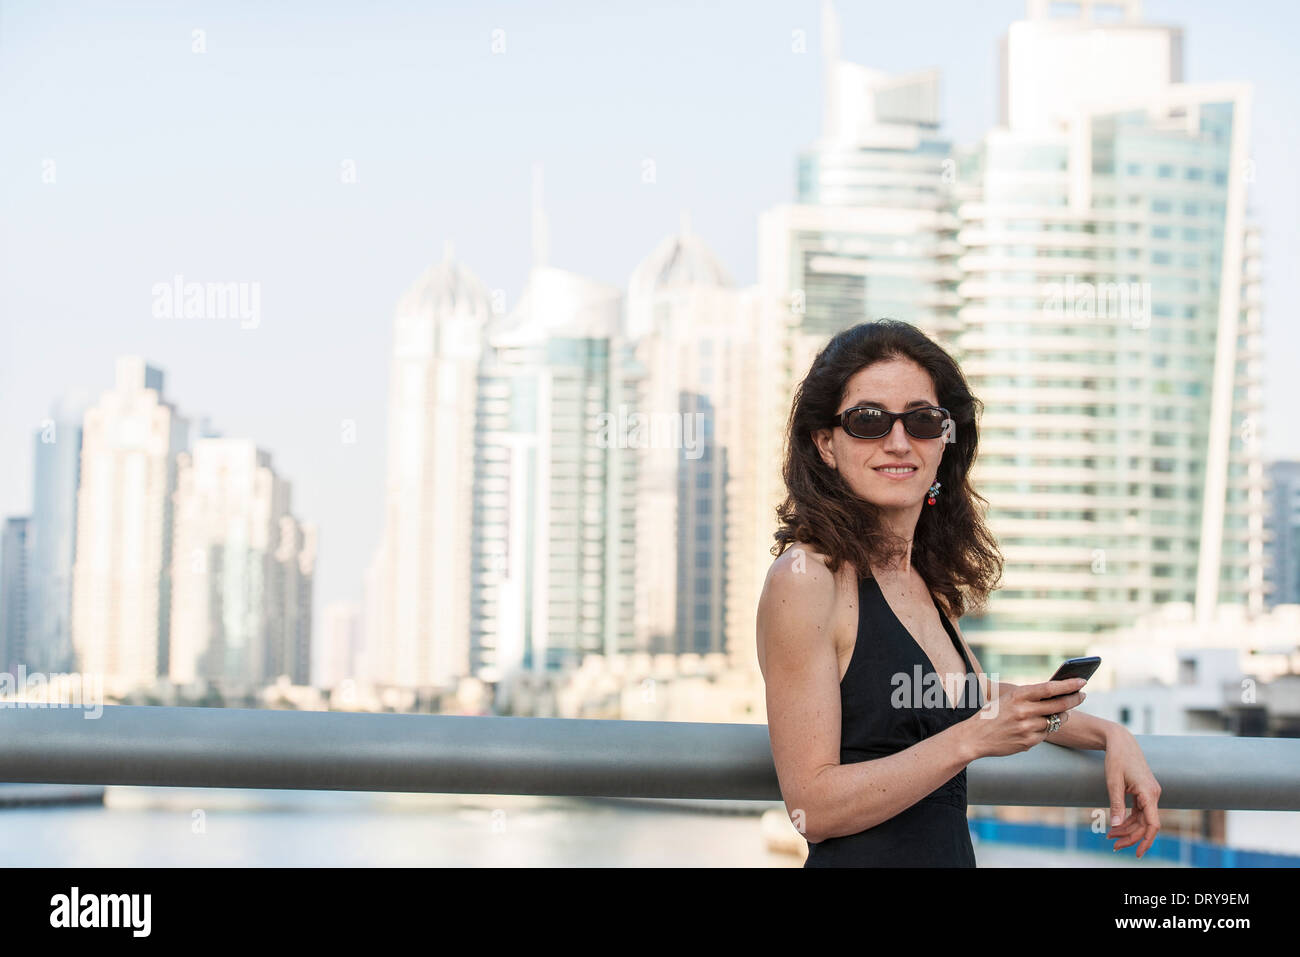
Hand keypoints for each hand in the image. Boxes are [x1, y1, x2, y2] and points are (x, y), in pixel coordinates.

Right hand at [962, 678, 1086, 759]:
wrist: (975, 737)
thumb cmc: (992, 714)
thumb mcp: (1008, 699)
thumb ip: (1030, 697)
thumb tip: (1057, 693)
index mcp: (1018, 695)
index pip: (1050, 688)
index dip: (1069, 684)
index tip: (1082, 681)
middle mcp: (1024, 711)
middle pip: (1059, 704)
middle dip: (1075, 699)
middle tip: (1082, 695)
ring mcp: (1027, 728)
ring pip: (1055, 721)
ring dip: (1061, 716)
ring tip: (1061, 712)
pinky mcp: (1028, 742)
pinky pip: (1046, 734)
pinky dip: (1046, 729)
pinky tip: (1039, 726)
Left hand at [1104, 727, 1161, 858]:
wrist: (1121, 741)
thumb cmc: (1117, 759)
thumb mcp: (1113, 782)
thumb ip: (1116, 804)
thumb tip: (1115, 825)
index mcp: (1149, 793)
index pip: (1153, 824)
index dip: (1146, 841)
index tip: (1137, 853)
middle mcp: (1154, 795)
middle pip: (1146, 824)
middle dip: (1130, 836)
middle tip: (1113, 844)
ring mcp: (1150, 794)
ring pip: (1142, 819)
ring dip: (1128, 829)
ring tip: (1111, 836)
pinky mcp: (1145, 792)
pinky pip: (1140, 811)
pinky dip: (1129, 819)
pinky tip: (1117, 825)